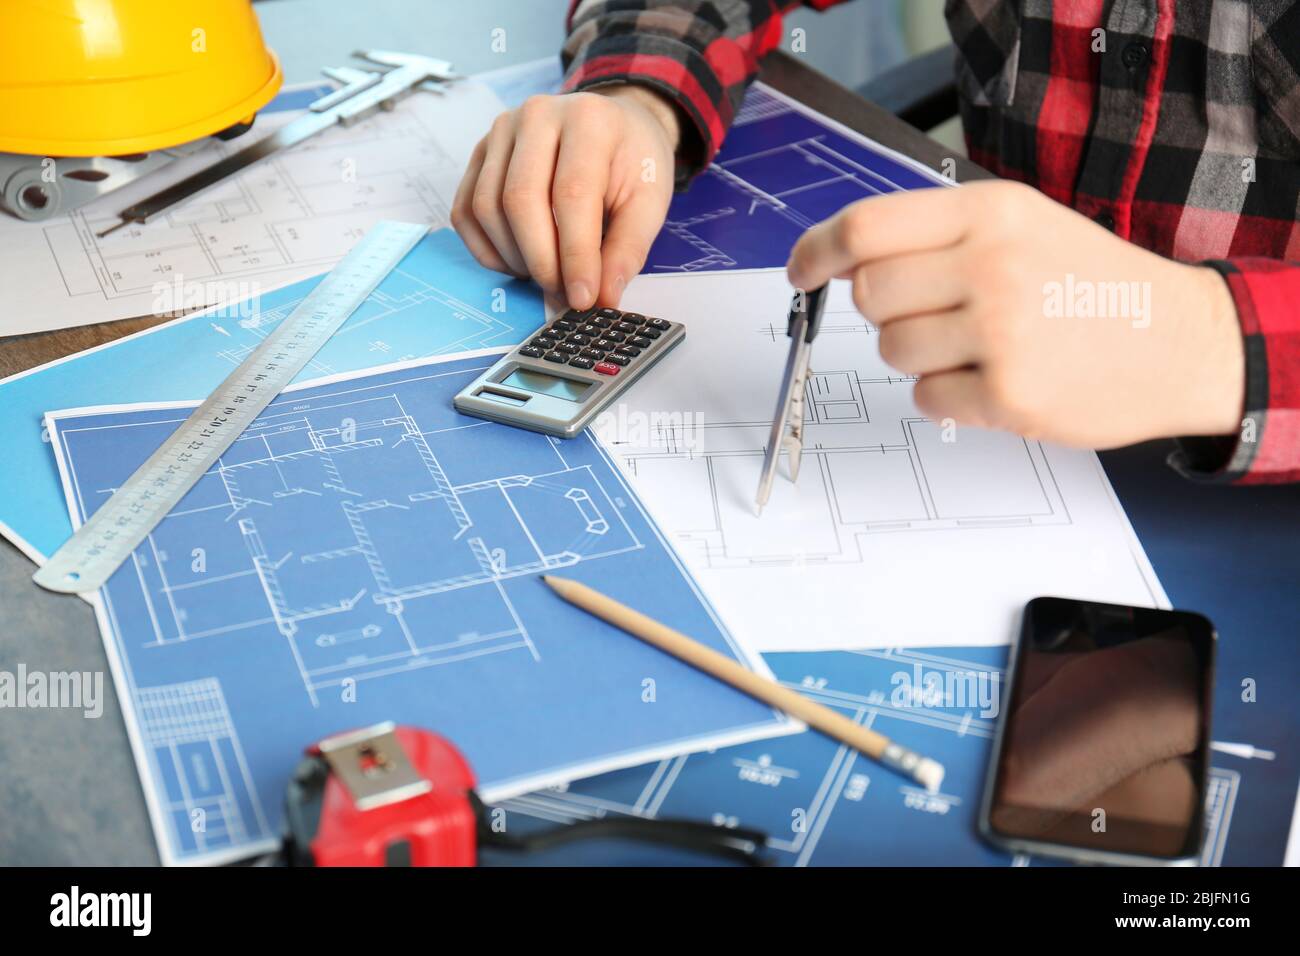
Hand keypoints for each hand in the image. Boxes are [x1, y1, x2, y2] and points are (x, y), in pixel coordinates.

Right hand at [452, 86, 679, 309]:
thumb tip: (603, 296)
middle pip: (520, 200)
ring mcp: (501, 132)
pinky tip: (518, 262)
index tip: (583, 297)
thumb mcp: (651, 201)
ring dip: (514, 257)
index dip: (575, 254)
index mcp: (589, 120)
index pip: (571, 194)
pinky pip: (466, 211)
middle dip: (541, 261)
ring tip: (546, 275)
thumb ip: (628, 249)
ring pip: (487, 208)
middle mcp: (537, 115)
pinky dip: (487, 249)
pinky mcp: (479, 154)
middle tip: (562, 292)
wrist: (613, 124)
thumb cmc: (632, 162)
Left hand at [786, 182, 1245, 447]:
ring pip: (894, 351)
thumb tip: (842, 258)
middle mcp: (991, 265)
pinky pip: (927, 398)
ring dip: (919, 355)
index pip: (866, 226)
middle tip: (933, 313)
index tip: (802, 270)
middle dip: (886, 310)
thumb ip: (936, 234)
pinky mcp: (1009, 395)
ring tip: (980, 345)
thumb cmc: (1089, 282)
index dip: (817, 250)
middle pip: (871, 294)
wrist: (1182, 341)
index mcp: (990, 212)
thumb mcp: (1020, 225)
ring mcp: (1001, 333)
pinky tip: (996, 378)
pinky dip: (948, 395)